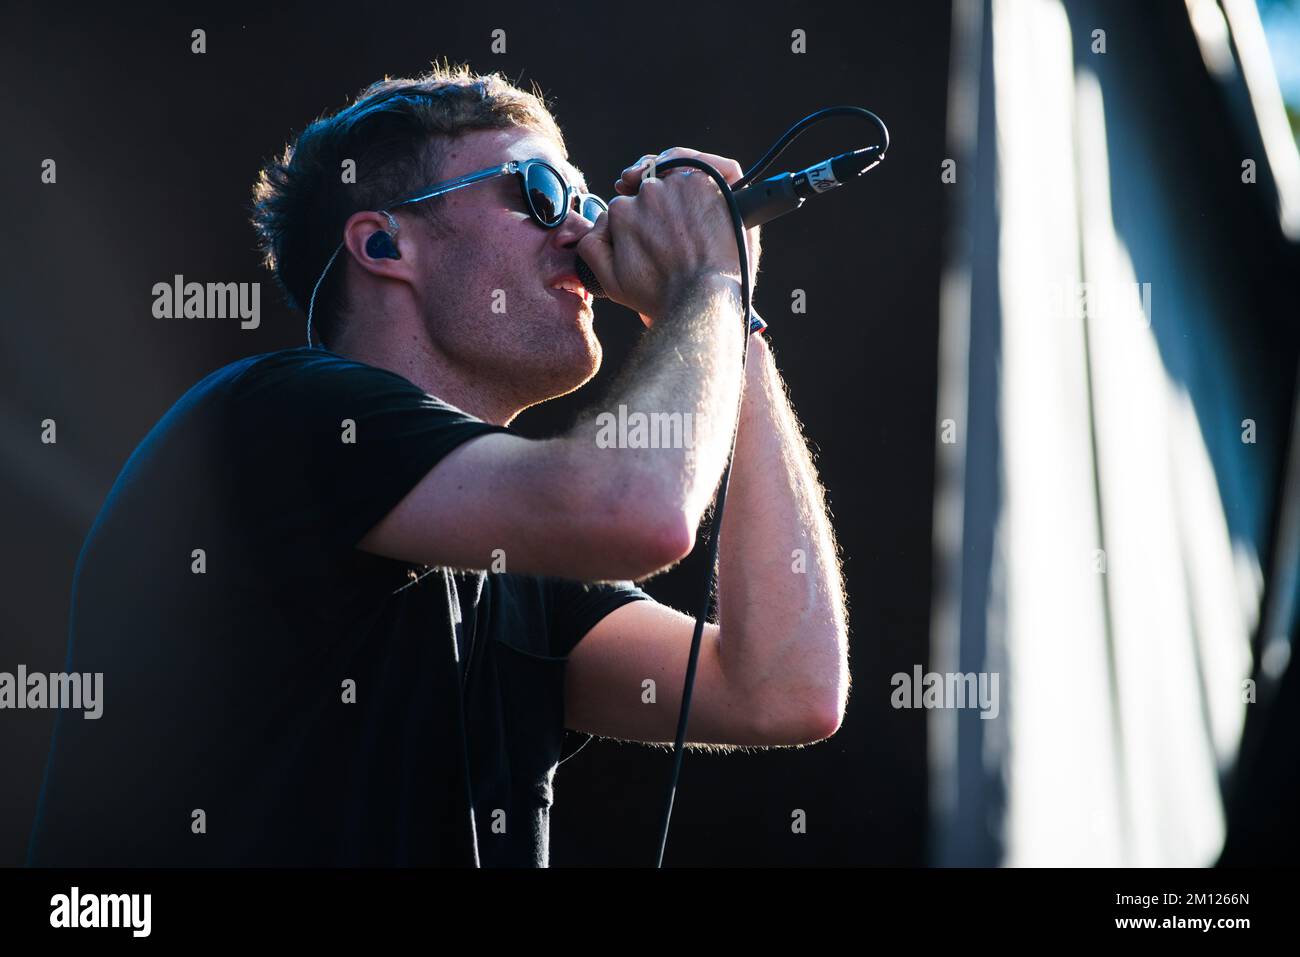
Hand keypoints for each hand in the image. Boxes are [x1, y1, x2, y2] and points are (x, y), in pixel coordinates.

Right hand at [576, 151, 749, 325]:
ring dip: (679, 182)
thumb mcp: (612, 282)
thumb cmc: (660, 298)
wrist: (701, 302)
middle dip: (658, 204)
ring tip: (681, 203)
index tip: (651, 236)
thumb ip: (593, 249)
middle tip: (670, 231)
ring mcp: (683, 184)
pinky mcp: (712, 183)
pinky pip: (714, 164)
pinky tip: (709, 178)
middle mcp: (650, 192)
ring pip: (680, 175)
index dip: (641, 219)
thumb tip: (599, 225)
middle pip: (654, 188)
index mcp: (624, 211)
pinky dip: (709, 165)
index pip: (630, 204)